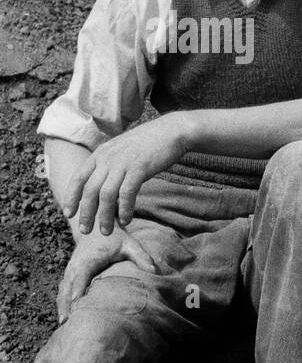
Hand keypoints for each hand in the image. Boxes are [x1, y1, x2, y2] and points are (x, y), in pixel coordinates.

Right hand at [57, 228, 159, 322]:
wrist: (96, 228)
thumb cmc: (115, 238)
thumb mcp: (130, 244)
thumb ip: (141, 256)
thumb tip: (154, 270)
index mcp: (89, 259)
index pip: (82, 275)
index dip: (78, 288)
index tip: (76, 301)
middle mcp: (76, 266)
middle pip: (68, 287)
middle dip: (67, 303)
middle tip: (67, 322)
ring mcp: (70, 271)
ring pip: (63, 290)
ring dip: (62, 306)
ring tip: (63, 324)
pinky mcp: (69, 275)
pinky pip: (63, 291)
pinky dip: (61, 302)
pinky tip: (64, 318)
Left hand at [64, 115, 190, 234]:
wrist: (171, 131)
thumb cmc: (148, 143)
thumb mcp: (121, 150)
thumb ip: (110, 164)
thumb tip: (103, 183)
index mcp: (100, 154)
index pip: (78, 178)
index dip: (71, 197)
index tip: (69, 214)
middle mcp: (107, 158)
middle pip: (89, 190)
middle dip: (86, 212)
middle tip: (86, 230)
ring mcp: (122, 163)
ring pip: (106, 195)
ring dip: (104, 215)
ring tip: (106, 231)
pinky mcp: (139, 168)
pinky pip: (127, 193)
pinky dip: (125, 209)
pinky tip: (126, 220)